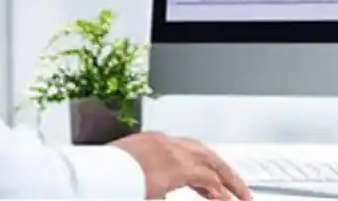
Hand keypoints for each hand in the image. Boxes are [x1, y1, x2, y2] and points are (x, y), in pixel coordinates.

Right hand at [111, 132, 250, 199]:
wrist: (95, 172)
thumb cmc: (105, 174)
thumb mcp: (127, 175)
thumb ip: (148, 182)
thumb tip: (157, 193)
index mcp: (152, 142)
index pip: (186, 149)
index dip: (202, 166)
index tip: (211, 183)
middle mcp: (165, 143)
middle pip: (204, 152)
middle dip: (223, 170)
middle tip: (237, 187)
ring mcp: (171, 153)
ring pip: (211, 162)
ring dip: (229, 180)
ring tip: (242, 196)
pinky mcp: (176, 168)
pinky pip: (207, 180)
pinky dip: (219, 191)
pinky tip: (226, 200)